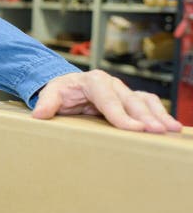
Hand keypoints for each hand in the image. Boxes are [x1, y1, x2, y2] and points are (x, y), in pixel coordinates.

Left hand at [33, 70, 182, 132]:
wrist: (64, 85)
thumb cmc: (59, 90)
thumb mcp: (50, 94)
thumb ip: (46, 103)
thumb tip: (39, 114)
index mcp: (93, 80)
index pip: (110, 100)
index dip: (122, 115)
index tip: (135, 129)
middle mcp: (112, 83)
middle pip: (131, 101)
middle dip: (146, 117)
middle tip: (158, 131)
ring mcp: (122, 90)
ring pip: (144, 101)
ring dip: (159, 115)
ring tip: (172, 130)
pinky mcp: (127, 98)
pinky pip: (147, 104)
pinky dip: (159, 113)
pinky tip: (170, 126)